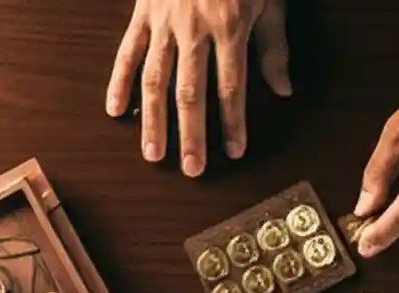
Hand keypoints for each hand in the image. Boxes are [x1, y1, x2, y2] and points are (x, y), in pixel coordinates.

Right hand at [105, 0, 292, 177]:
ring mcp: (164, 21)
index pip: (231, 86)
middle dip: (191, 135)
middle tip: (192, 170)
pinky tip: (115, 111)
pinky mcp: (143, 12)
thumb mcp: (270, 1)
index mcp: (230, 26)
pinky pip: (127, 51)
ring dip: (153, 120)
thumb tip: (282, 92)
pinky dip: (119, 81)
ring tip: (153, 155)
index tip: (234, 152)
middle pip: (191, 92)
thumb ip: (273, 47)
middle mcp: (195, 28)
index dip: (233, 122)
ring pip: (156, 79)